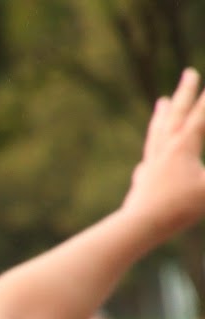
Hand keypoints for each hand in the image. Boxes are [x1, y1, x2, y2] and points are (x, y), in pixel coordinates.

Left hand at [122, 67, 204, 238]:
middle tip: (189, 73)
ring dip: (163, 115)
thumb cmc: (178, 209)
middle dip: (185, 93)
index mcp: (183, 148)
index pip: (200, 116)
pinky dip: (152, 151)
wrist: (138, 227)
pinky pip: (148, 160)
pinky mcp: (142, 182)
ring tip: (161, 102)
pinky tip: (147, 160)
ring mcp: (151, 165)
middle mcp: (164, 151)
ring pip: (158, 133)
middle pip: (176, 115)